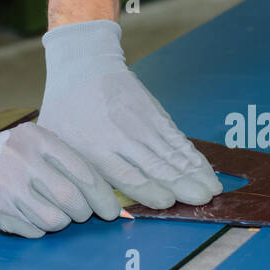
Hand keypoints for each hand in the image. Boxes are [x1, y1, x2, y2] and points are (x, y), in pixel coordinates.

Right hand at [0, 118, 121, 237]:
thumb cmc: (4, 156)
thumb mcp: (33, 145)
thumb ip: (64, 163)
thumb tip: (105, 195)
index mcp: (38, 139)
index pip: (83, 171)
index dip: (103, 196)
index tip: (111, 211)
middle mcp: (23, 159)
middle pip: (72, 200)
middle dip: (82, 213)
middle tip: (79, 214)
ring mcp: (7, 184)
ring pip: (54, 220)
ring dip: (58, 223)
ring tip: (49, 213)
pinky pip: (32, 230)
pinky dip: (36, 229)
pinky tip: (26, 216)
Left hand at [39, 20, 222, 209]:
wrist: (84, 64)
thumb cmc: (66, 109)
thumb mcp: (57, 140)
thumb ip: (73, 171)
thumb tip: (91, 206)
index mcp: (94, 147)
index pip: (125, 172)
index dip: (148, 188)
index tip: (167, 202)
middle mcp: (121, 136)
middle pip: (155, 164)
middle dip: (181, 183)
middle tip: (202, 199)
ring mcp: (141, 123)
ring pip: (172, 151)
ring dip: (194, 171)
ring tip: (212, 189)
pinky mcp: (155, 113)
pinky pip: (177, 138)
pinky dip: (193, 155)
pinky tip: (205, 169)